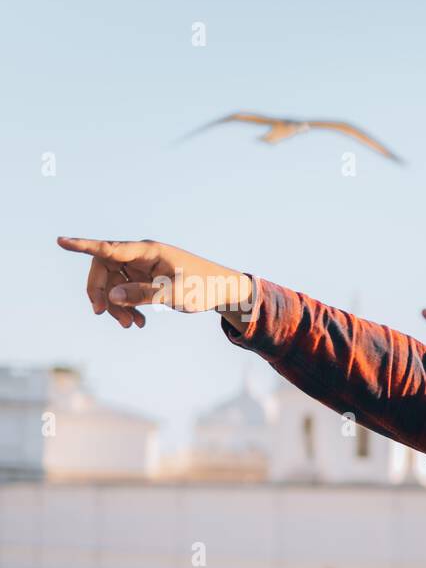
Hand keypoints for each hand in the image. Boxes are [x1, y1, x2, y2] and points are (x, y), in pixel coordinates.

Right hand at [56, 236, 252, 328]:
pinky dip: (127, 307)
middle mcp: (141, 256)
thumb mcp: (177, 294)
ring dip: (116, 305)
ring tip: (132, 325)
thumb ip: (144, 294)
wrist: (222, 291)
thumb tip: (112, 296)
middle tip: (103, 315)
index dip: (83, 246)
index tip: (60, 241)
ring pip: (113, 284)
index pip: (109, 248)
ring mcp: (141, 267)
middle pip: (103, 269)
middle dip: (101, 293)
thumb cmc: (204, 287)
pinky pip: (124, 291)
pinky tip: (137, 323)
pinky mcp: (145, 279)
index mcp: (148, 251)